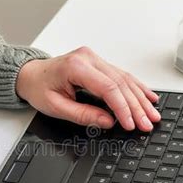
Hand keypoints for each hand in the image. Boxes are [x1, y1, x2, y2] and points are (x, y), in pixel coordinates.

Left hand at [16, 47, 159, 130]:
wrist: (30, 75)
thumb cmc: (39, 88)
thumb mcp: (56, 107)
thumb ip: (83, 115)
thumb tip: (108, 122)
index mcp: (76, 66)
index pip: (108, 88)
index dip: (122, 108)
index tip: (131, 124)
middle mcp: (88, 58)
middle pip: (120, 84)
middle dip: (137, 106)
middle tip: (147, 123)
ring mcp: (95, 59)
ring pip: (125, 79)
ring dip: (140, 98)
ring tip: (152, 114)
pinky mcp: (98, 63)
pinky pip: (121, 75)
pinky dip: (136, 88)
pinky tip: (148, 96)